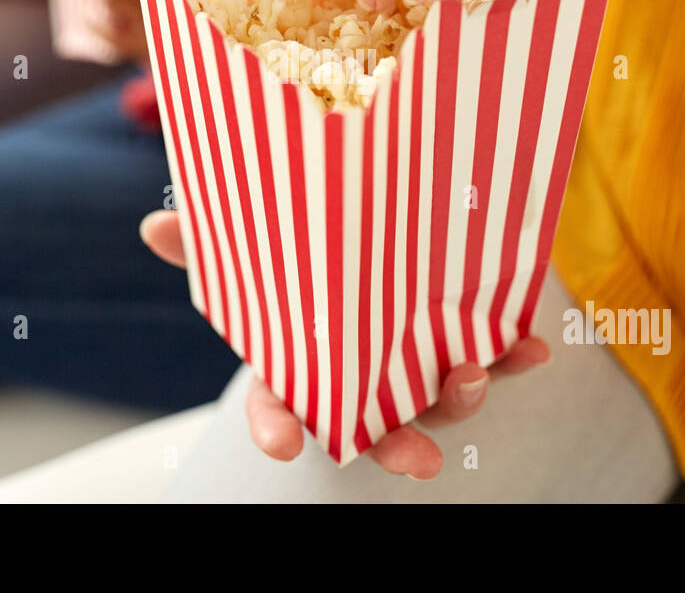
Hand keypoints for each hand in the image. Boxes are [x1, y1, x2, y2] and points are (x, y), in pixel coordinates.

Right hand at [139, 209, 549, 478]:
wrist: (369, 242)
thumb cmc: (298, 262)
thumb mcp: (251, 248)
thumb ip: (206, 240)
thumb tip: (152, 224)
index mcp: (299, 358)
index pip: (278, 402)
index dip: (278, 425)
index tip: (285, 446)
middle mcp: (358, 375)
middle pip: (372, 425)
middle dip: (395, 447)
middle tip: (416, 459)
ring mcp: (409, 364)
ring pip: (434, 400)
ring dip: (458, 398)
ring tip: (471, 373)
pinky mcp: (455, 338)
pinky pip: (486, 357)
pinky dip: (511, 356)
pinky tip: (532, 345)